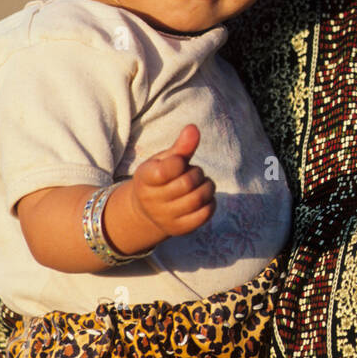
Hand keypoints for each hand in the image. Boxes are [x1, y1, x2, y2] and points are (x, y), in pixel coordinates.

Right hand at [122, 123, 215, 243]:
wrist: (148, 211)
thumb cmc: (159, 177)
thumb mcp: (164, 160)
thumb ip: (180, 147)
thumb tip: (194, 128)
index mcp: (145, 178)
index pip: (165, 171)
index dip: (179, 162)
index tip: (180, 161)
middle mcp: (152, 200)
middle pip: (187, 183)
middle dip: (197, 173)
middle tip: (194, 172)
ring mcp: (165, 217)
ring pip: (198, 199)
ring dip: (207, 187)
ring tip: (202, 183)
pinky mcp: (180, 229)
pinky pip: (204, 215)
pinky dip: (210, 202)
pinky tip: (204, 197)